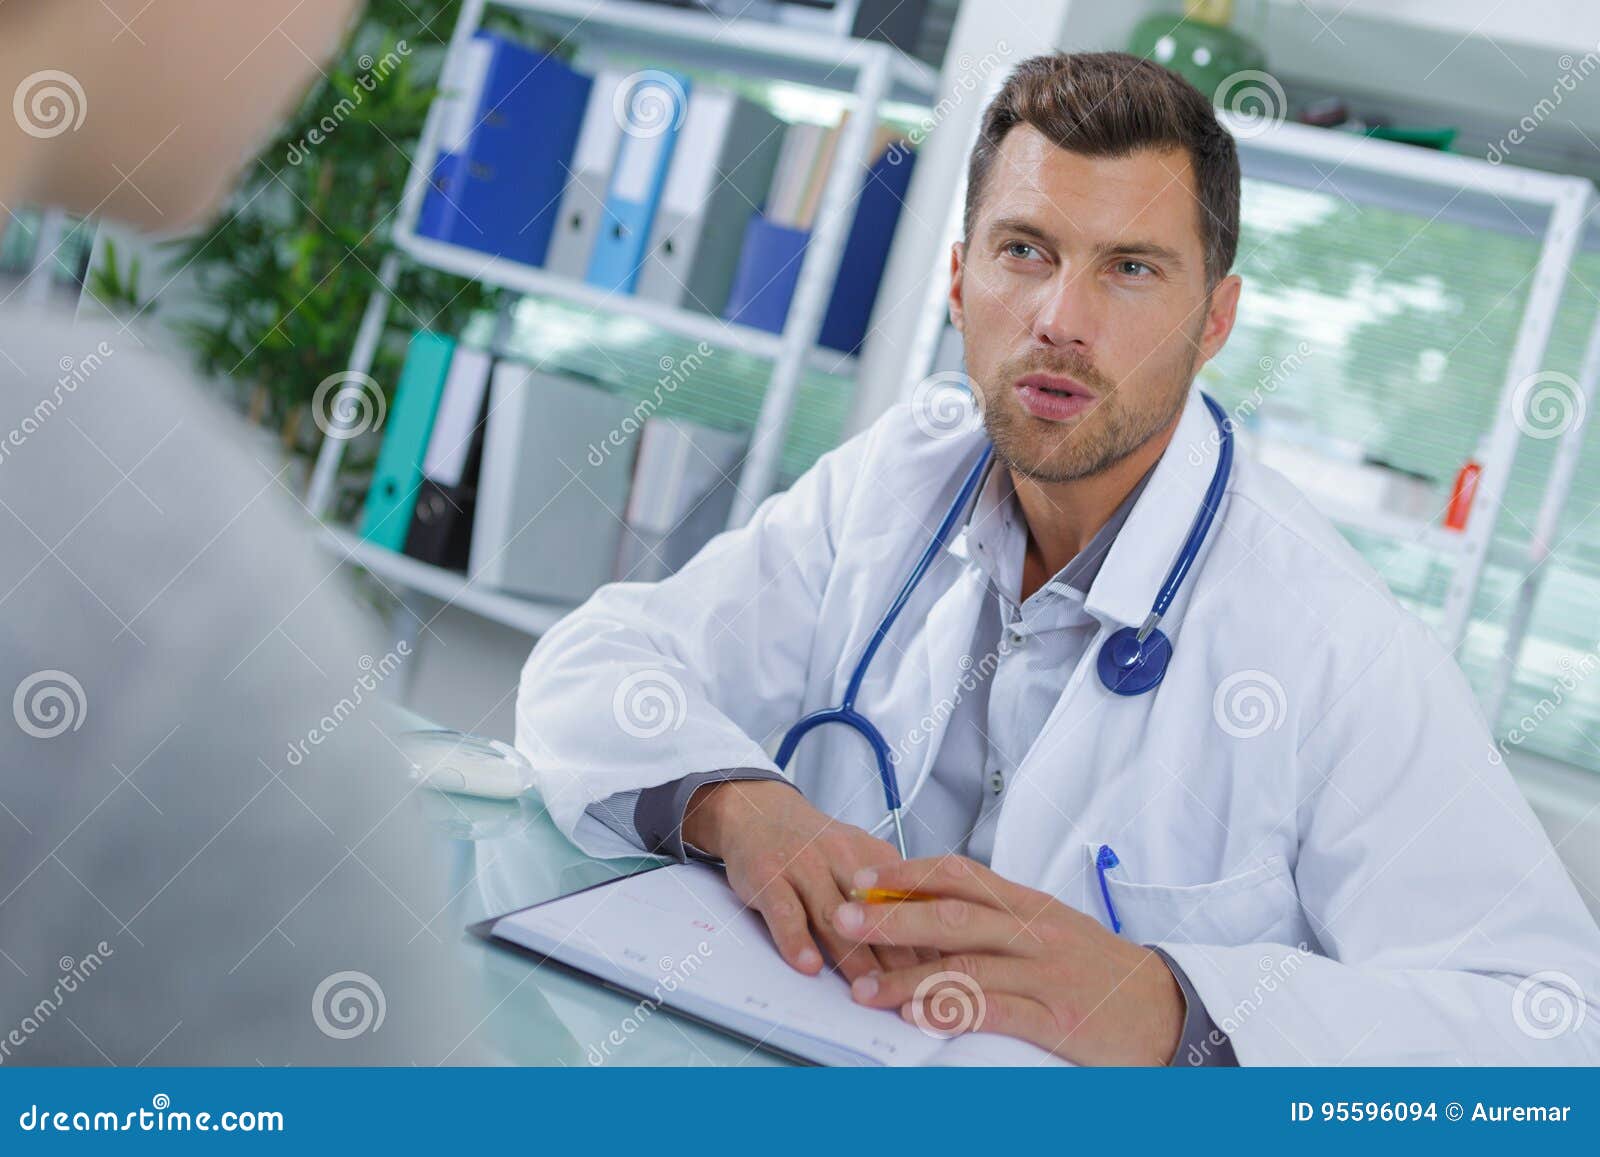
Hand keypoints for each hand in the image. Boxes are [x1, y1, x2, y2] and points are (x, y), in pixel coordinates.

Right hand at [682, 780, 918, 982]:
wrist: (760, 811)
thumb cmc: (815, 846)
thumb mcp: (860, 859)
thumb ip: (890, 897)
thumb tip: (928, 948)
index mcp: (874, 857)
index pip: (908, 904)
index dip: (925, 944)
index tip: (939, 978)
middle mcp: (842, 857)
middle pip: (876, 914)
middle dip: (897, 959)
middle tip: (913, 995)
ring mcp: (804, 864)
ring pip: (834, 916)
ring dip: (853, 957)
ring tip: (868, 991)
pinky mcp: (768, 874)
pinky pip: (785, 910)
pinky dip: (797, 940)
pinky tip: (808, 965)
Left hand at [830, 854, 1183, 1065]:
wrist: (1170, 1009)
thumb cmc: (1101, 969)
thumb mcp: (1051, 927)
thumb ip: (997, 917)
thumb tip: (931, 908)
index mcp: (1028, 902)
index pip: (959, 874)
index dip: (905, 873)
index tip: (861, 877)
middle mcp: (1033, 930)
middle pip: (950, 914)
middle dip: (889, 916)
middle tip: (841, 918)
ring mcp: (1045, 973)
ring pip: (963, 965)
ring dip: (905, 978)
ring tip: (863, 988)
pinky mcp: (1057, 1017)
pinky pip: (994, 1010)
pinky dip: (951, 1012)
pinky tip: (918, 1017)